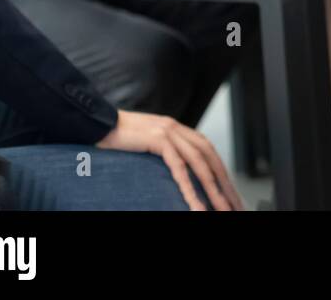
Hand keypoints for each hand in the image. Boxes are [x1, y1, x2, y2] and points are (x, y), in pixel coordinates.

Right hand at [97, 110, 243, 211]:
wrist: (97, 122)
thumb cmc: (119, 136)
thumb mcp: (149, 143)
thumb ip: (167, 151)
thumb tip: (180, 172)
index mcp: (179, 130)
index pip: (209, 153)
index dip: (221, 174)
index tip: (229, 194)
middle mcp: (178, 129)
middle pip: (210, 159)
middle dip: (224, 185)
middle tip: (233, 206)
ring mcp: (170, 133)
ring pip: (199, 165)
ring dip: (212, 190)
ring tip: (221, 209)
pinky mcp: (158, 139)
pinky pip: (178, 168)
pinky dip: (188, 187)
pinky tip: (195, 204)